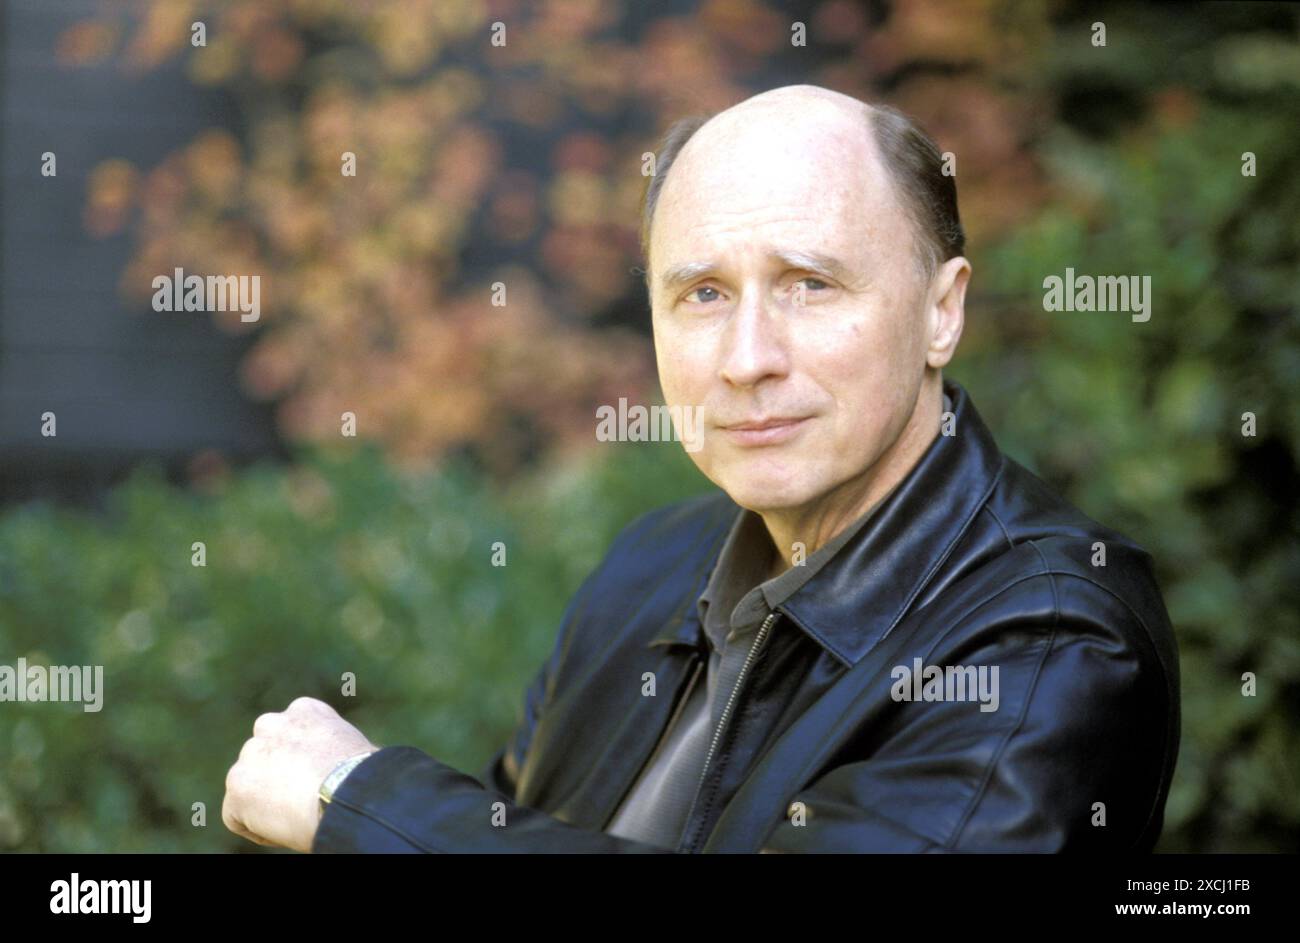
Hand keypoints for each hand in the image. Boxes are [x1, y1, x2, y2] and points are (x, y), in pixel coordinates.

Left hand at [223, 696, 378, 851]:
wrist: (346, 792)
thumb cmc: (363, 776)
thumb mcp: (350, 747)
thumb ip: (328, 749)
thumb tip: (329, 769)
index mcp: (303, 710)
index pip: (290, 734)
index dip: (300, 761)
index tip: (314, 779)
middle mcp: (271, 724)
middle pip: (264, 756)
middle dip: (275, 777)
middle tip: (298, 800)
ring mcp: (250, 755)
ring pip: (249, 786)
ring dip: (264, 802)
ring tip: (294, 817)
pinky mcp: (238, 786)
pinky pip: (237, 815)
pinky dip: (256, 828)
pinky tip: (284, 829)